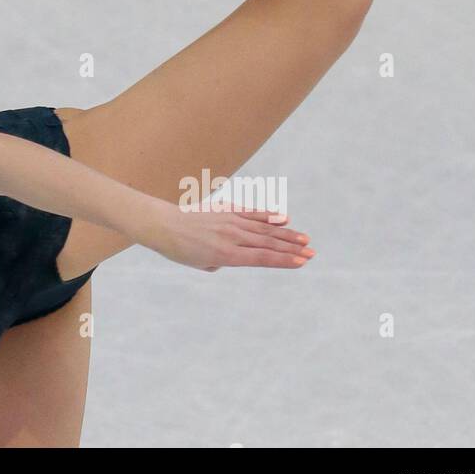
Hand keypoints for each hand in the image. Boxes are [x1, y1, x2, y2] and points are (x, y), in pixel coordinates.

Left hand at [140, 200, 314, 272]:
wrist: (162, 224)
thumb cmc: (179, 249)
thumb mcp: (202, 264)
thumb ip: (224, 261)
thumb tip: (239, 253)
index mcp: (227, 254)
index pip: (262, 258)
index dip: (284, 260)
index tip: (302, 261)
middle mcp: (232, 236)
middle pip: (268, 243)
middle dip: (292, 249)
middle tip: (312, 253)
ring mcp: (230, 221)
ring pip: (263, 228)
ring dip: (285, 234)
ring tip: (304, 239)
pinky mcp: (225, 210)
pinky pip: (250, 213)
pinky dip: (267, 215)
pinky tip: (281, 217)